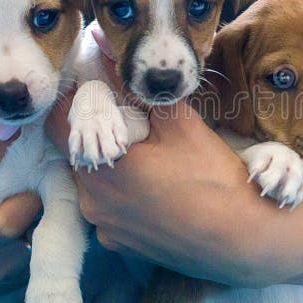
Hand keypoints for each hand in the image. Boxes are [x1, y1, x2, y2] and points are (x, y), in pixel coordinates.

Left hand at [46, 86, 291, 286]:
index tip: (96, 92)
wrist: (243, 238)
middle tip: (133, 122)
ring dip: (112, 164)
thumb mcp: (179, 124)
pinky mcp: (123, 246)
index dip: (74, 104)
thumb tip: (109, 57)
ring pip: (96, 182)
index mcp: (100, 169)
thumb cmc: (212, 178)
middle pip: (79, 155)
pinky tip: (157, 189)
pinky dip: (124, 194)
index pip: (60, 126)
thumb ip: (139, 90)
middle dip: (99, 134)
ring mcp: (107, 228)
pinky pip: (111, 209)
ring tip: (149, 157)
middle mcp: (92, 203)